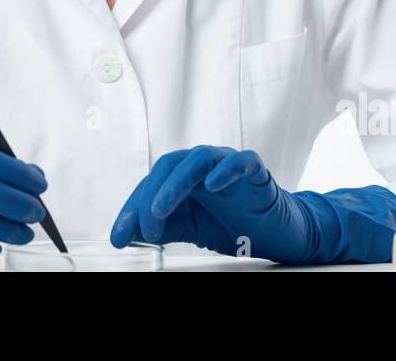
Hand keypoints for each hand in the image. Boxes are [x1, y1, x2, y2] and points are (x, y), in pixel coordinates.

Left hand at [109, 145, 317, 263]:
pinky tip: (212, 185)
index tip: (119, 235)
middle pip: (169, 166)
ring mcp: (227, 164)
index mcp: (184, 177)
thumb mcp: (188, 228)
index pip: (151, 184)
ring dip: (175, 183)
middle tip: (144, 228)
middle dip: (149, 196)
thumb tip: (126, 233)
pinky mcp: (255, 170)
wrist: (276, 233)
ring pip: (198, 159)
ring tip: (161, 208)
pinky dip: (225, 170)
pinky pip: (240, 161)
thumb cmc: (233, 224)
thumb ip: (161, 227)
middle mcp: (202, 166)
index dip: (132, 208)